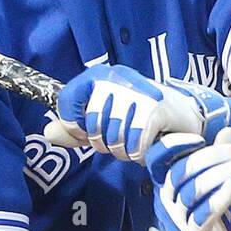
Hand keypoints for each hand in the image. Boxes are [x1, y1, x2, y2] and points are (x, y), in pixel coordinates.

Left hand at [45, 64, 202, 162]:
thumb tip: (48, 134)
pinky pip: (135, 146)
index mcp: (98, 75)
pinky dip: (139, 154)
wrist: (182, 113)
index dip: (74, 125)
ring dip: (123, 152)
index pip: (68, 100)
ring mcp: (137, 93)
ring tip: (134, 142)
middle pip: (94, 127)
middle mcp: (116, 78)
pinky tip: (146, 146)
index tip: (86, 132)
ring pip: (114, 140)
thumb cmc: (135, 116)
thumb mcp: (101, 118)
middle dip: (104, 143)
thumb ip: (73, 128)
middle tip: (119, 138)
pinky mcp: (155, 110)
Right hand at [145, 129, 230, 230]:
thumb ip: (220, 161)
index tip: (199, 137)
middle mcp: (167, 201)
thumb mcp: (212, 190)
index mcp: (167, 186)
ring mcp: (178, 221)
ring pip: (193, 192)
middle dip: (209, 158)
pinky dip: (218, 199)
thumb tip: (229, 132)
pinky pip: (202, 216)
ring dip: (218, 175)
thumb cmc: (204, 223)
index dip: (173, 145)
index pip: (158, 160)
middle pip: (180, 173)